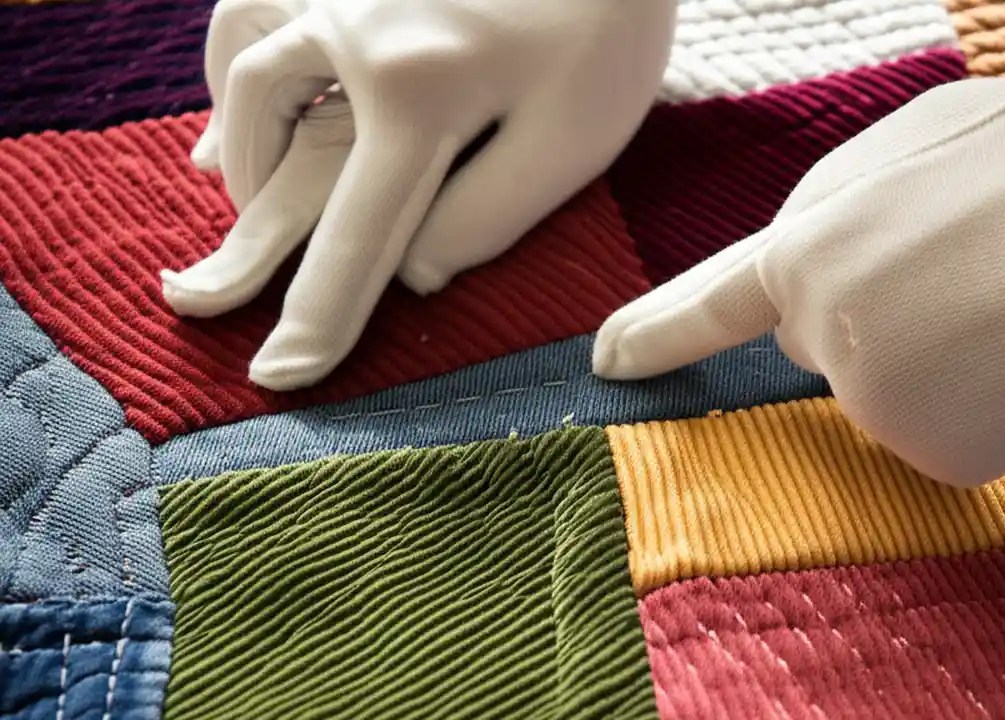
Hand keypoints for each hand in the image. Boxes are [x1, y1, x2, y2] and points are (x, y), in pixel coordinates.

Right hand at [164, 0, 676, 390]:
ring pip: (248, 58)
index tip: (278, 379)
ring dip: (243, 130)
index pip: (355, 232)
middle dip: (259, 210)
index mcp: (415, 92)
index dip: (318, 315)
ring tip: (251, 180)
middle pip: (269, 133)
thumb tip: (412, 273)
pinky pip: (262, 3)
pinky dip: (245, 57)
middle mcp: (354, 27)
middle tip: (259, 262)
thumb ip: (489, 215)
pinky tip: (258, 90)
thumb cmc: (609, 29)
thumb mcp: (572, 136)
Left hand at [593, 78, 1004, 487]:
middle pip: (827, 337)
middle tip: (971, 260)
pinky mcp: (941, 456)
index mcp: (809, 246)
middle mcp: (825, 339)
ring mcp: (880, 406)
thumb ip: (844, 198)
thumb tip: (826, 257)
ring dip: (938, 353)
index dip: (657, 331)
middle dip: (873, 307)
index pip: (710, 303)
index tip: (608, 360)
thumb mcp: (925, 136)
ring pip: (891, 385)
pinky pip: (945, 428)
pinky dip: (983, 402)